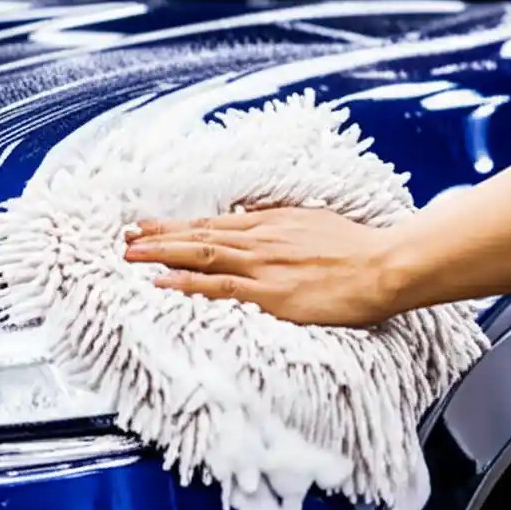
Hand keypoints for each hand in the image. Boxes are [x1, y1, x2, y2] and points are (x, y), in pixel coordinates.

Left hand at [122, 207, 405, 326]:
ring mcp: (262, 265)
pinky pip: (219, 287)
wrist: (385, 265)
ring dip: (161, 255)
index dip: (175, 225)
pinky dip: (186, 284)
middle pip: (197, 234)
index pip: (211, 222)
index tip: (146, 226)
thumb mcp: (312, 221)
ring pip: (200, 255)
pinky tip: (161, 283)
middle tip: (124, 238)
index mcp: (269, 222)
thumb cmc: (356, 247)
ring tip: (130, 256)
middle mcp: (259, 238)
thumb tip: (252, 216)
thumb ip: (279, 222)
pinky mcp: (270, 293)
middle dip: (157, 237)